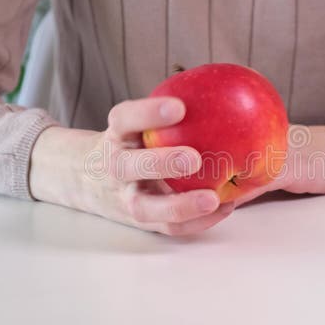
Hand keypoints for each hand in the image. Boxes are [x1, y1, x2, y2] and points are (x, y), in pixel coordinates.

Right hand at [29, 97, 234, 235]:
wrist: (87, 179)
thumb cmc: (130, 144)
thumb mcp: (135, 125)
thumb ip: (171, 116)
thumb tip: (237, 97)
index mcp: (116, 134)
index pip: (124, 119)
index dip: (148, 113)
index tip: (179, 106)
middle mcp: (115, 167)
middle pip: (128, 166)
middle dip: (161, 163)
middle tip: (194, 158)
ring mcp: (125, 198)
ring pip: (145, 207)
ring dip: (180, 205)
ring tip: (212, 199)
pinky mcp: (141, 222)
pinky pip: (168, 227)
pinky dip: (197, 222)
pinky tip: (225, 208)